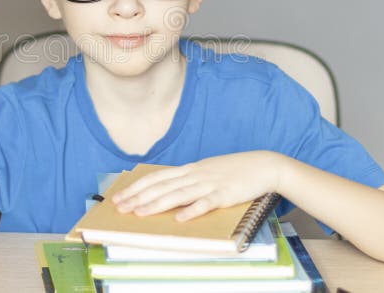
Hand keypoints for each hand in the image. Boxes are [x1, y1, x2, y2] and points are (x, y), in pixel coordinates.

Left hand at [111, 151, 283, 221]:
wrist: (263, 165)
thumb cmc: (235, 170)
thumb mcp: (207, 171)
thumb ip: (189, 179)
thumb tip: (170, 189)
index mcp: (190, 169)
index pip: (157, 177)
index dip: (137, 187)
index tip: (120, 196)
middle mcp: (195, 174)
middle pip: (162, 186)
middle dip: (138, 197)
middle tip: (119, 207)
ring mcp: (209, 184)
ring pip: (178, 194)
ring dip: (157, 204)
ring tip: (139, 213)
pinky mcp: (224, 195)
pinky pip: (205, 203)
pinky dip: (192, 211)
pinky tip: (180, 219)